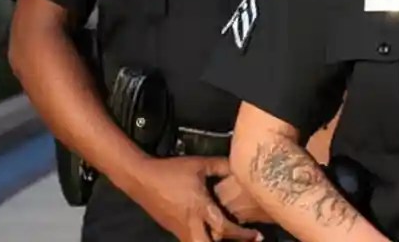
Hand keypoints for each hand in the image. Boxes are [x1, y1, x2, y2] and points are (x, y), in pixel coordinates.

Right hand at [126, 156, 263, 241]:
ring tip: (230, 236)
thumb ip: (222, 166)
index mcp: (200, 207)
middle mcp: (190, 223)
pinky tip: (212, 233)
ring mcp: (180, 228)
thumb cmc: (172, 170)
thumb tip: (239, 166)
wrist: (142, 178)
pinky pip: (191, 240)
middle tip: (246, 240)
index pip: (224, 228)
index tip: (256, 236)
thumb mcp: (200, 164)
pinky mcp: (173, 229)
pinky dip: (203, 239)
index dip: (242, 235)